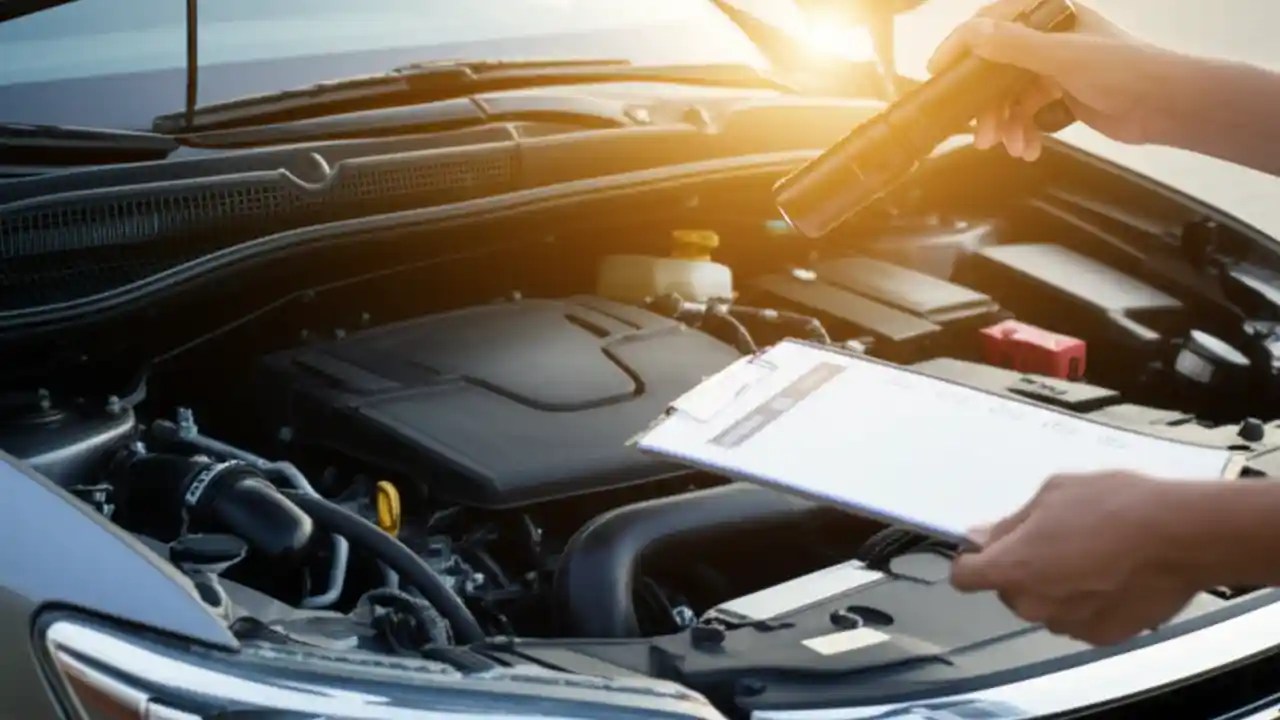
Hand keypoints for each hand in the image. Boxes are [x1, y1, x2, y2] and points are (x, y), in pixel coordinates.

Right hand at [927, 0, 1174, 160]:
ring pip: (1011, 94)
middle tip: (981, 134)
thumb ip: (1014, 44)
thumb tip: (972, 32)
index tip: (938, 69)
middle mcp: (1049, 35)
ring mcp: (1054, 64)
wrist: (1166, 105)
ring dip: (1007, 124)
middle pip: (997, 68)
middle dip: (988, 105)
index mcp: (1049, 13)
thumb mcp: (1062, 57)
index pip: (992, 22)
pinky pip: (1028, 111)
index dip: (962, 45)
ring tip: (1010, 147)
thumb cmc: (1127, 70)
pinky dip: (1024, 130)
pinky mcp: (1061, 91)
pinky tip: (1029, 148)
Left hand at [950, 472, 1202, 645]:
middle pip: (1008, 590)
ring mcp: (1067, 624)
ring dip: (1055, 587)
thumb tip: (983, 538)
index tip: (988, 548)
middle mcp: (1032, 604)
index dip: (972, 561)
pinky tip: (1113, 577)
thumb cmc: (1113, 506)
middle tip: (1055, 540)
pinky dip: (1086, 602)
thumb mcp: (1052, 495)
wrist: (1180, 536)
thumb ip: (1012, 523)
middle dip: (1022, 568)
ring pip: (1044, 605)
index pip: (964, 577)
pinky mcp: (1101, 636)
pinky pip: (1078, 618)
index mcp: (1012, 568)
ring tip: (1091, 556)